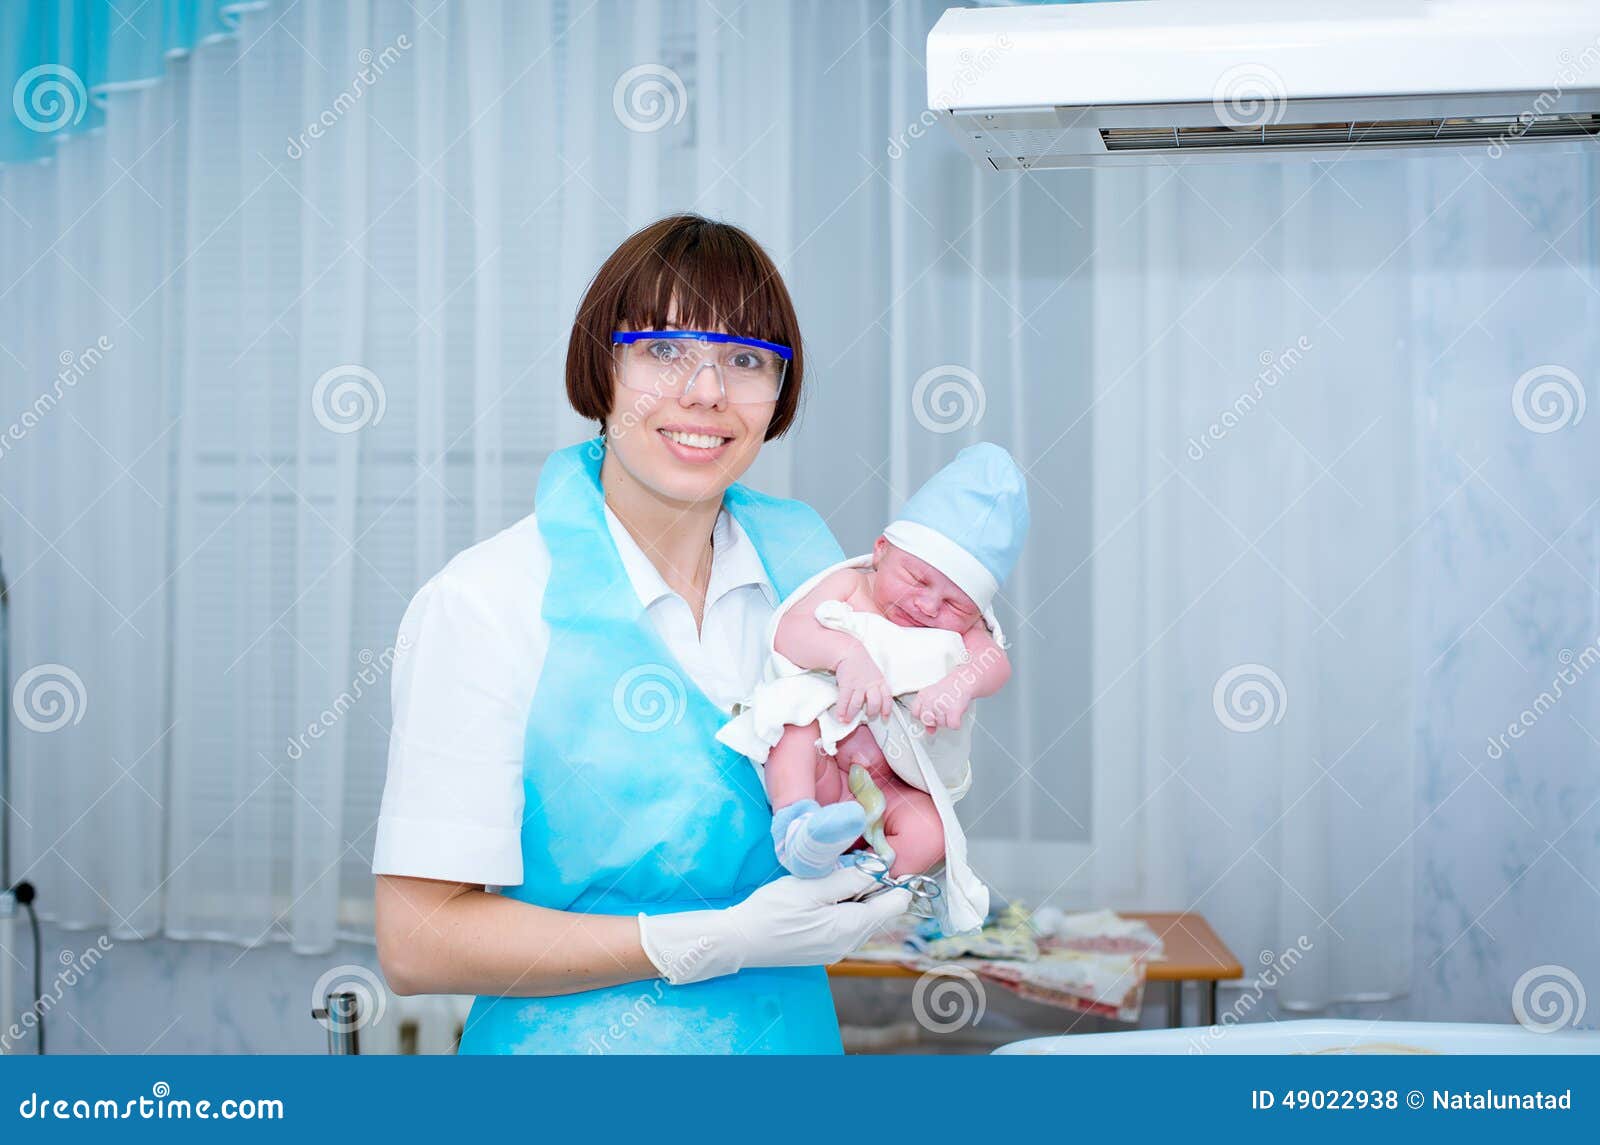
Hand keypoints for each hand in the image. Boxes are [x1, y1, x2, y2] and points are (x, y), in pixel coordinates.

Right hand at [636, 867, 910, 985]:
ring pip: (863, 917)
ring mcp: (837, 950)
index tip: (871, 862)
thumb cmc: (772, 911)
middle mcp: (850, 944)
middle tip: (842, 867)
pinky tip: (818, 898)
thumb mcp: (810, 887)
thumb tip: (879, 871)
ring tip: (826, 881)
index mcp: (851, 928)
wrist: (739, 941)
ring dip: (853, 896)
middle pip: (881, 910)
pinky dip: (841, 908)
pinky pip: (847, 925)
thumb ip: (847, 880)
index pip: (896, 904)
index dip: (890, 879)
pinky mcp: (824, 950)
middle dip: (870, 886)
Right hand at [833, 648, 892, 722]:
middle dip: (870, 713)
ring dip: (852, 715)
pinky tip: (840, 716)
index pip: (887, 698)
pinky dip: (841, 711)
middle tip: (866, 717)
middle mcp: (871, 684)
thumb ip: (877, 688)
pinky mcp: (847, 684)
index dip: (887, 709)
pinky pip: (844, 701)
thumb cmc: (862, 666)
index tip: (885, 718)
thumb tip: (876, 703)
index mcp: (880, 682)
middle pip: (874, 703)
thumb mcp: (876, 675)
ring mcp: (859, 685)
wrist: (850, 653)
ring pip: (857, 704)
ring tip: (848, 720)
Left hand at [909, 673, 970, 731]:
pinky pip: (952, 725)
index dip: (922, 716)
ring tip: (950, 708)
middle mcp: (929, 700)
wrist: (962, 682)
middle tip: (941, 711)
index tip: (929, 714)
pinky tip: (956, 714)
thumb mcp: (933, 699)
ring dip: (947, 720)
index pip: (915, 713)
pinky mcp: (953, 710)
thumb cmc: (947, 690)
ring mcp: (941, 705)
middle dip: (935, 720)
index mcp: (922, 696)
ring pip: (941, 724)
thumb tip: (929, 731)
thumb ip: (928, 715)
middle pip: (927, 721)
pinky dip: (956, 723)